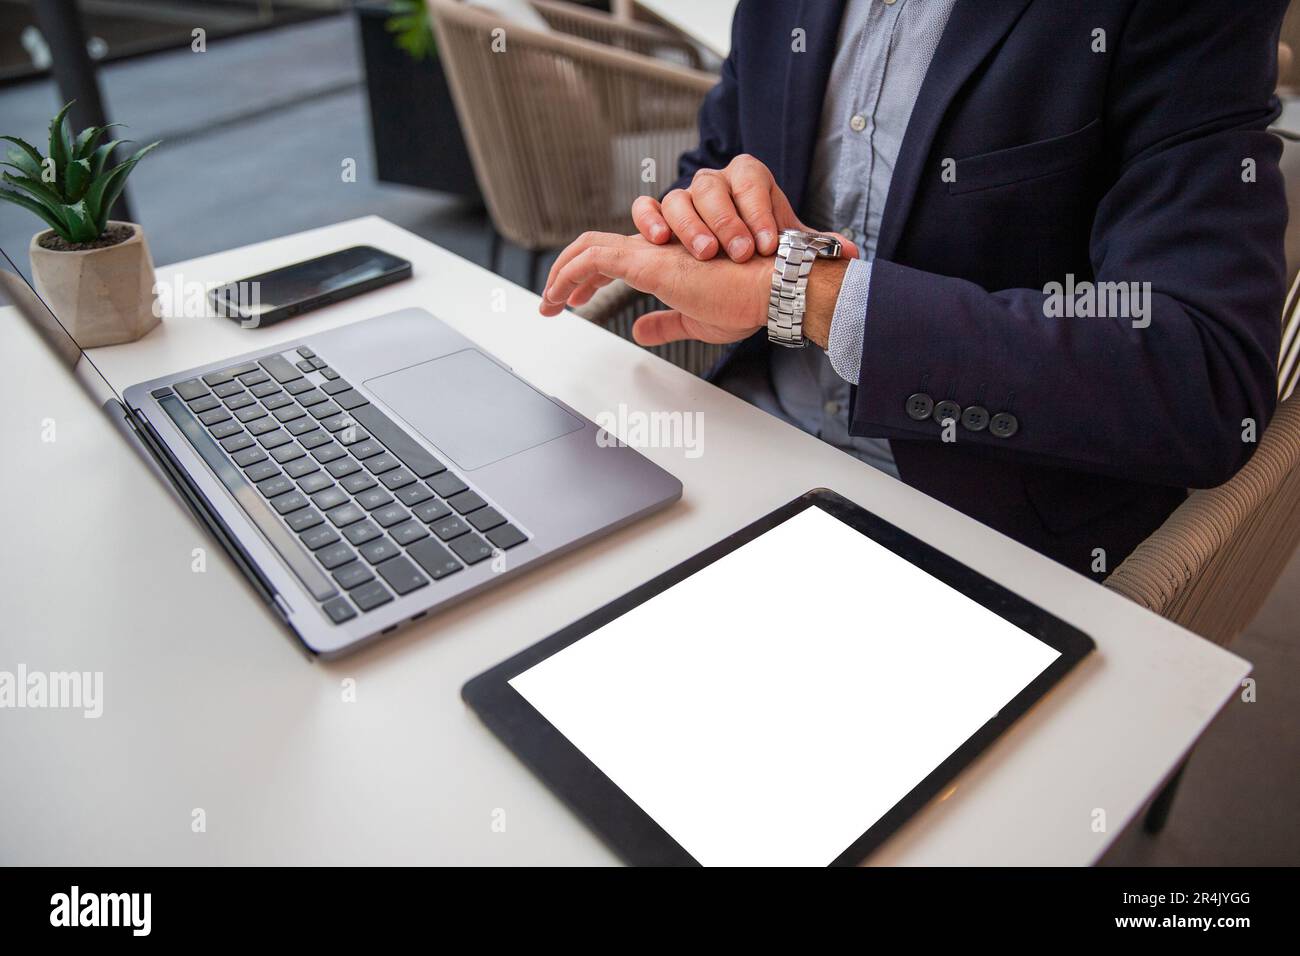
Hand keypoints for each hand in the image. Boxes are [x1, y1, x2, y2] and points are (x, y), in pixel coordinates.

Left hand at [539, 232, 769, 344]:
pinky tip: (561, 297)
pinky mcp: (649, 259)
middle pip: (595, 246)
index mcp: (664, 261)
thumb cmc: (747, 300)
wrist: (770, 288)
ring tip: (550, 303)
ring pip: (589, 246)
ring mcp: (651, 251)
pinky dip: (570, 274)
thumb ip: (665, 323)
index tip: (574, 301)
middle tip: (551, 302)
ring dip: (562, 274)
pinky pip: (595, 256)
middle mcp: (655, 249)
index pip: (614, 258)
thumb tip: (640, 331)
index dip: (587, 278)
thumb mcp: (696, 320)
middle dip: (567, 272)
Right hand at [631, 153, 859, 261]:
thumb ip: (812, 249)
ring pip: (679, 197)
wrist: (735, 264)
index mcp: (749, 180)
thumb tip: (850, 252)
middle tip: (740, 253)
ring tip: (706, 255)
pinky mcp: (659, 217)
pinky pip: (646, 206)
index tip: (769, 245)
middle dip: (727, 222)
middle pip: (712, 188)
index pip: (751, 181)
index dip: (759, 210)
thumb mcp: (786, 249)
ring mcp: (684, 199)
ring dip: (691, 227)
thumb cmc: (761, 252)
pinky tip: (660, 241)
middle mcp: (714, 184)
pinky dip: (650, 219)